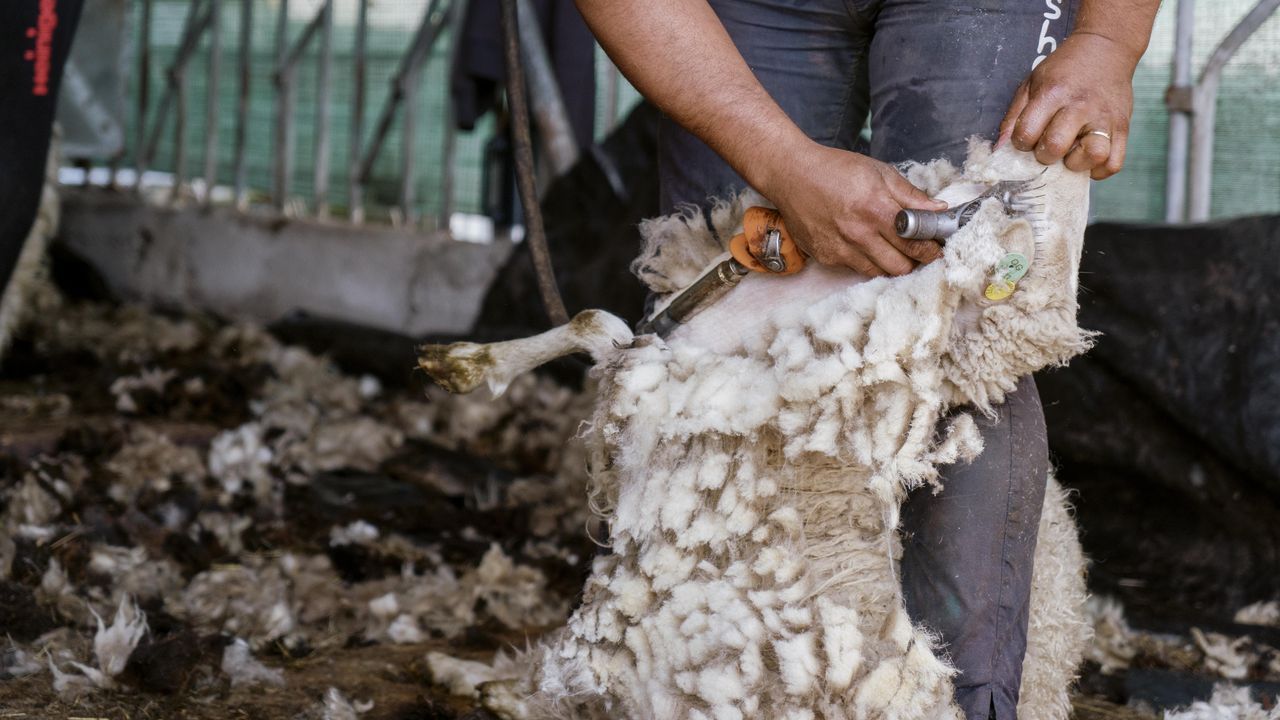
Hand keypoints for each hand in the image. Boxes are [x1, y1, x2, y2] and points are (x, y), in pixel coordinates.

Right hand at [762, 142, 946, 276]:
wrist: (791, 174)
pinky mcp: (826, 257)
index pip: (915, 243)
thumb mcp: (879, 172)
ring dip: (891, 265)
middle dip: (914, 262)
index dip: (932, 250)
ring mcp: (840, 249)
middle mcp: (858, 234)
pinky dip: (866, 261)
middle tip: (919, 252)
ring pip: (879, 272)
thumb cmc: (836, 169)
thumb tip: (939, 210)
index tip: (937, 248)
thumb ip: (910, 195)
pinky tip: (865, 246)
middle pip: (900, 267)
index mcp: (876, 210)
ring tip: (895, 251)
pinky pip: (855, 268)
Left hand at [998, 32, 1140, 179]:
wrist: (1106, 48)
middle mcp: (1080, 106)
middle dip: (1045, 155)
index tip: (1027, 137)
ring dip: (1077, 164)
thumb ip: (1013, 118)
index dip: (1021, 142)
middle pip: (1056, 146)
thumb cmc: (1064, 70)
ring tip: (1071, 154)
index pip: (1027, 133)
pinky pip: (1114, 163)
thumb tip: (999, 150)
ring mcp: (1105, 118)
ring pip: (1094, 155)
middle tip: (1048, 147)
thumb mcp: (1031, 84)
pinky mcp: (1123, 127)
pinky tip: (1088, 160)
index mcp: (1053, 94)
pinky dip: (1100, 169)